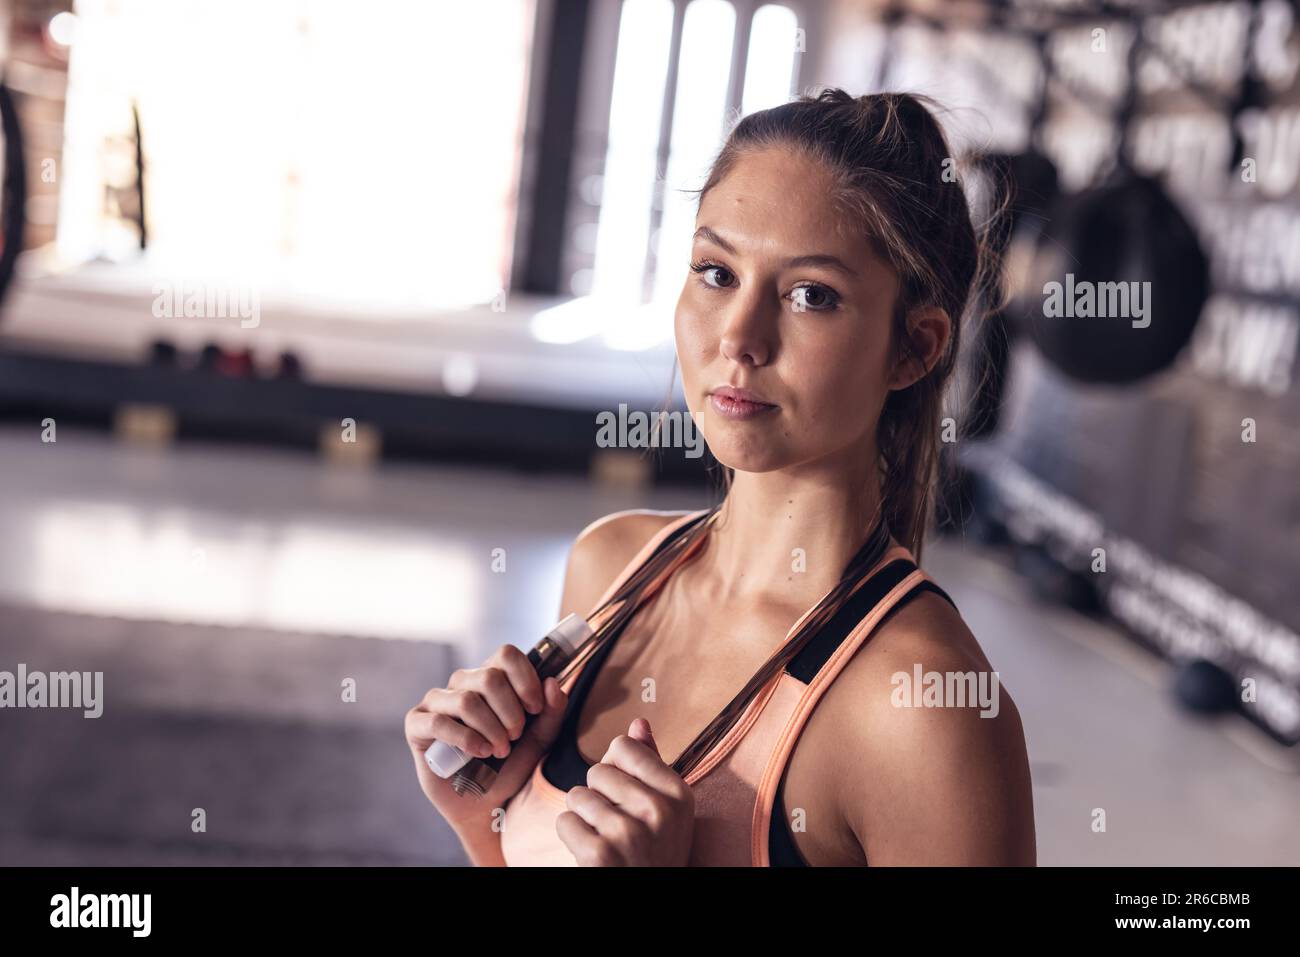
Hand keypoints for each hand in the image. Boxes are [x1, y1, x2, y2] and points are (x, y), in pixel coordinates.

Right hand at [406, 644, 569, 831]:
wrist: (485, 804)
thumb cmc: (510, 766)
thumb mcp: (539, 739)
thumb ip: (551, 712)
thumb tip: (553, 682)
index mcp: (490, 677)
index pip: (505, 655)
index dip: (524, 679)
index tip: (536, 708)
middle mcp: (462, 683)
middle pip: (489, 677)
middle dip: (510, 712)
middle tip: (515, 736)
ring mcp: (437, 701)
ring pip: (466, 700)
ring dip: (490, 729)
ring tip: (499, 750)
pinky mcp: (417, 724)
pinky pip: (438, 722)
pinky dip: (465, 739)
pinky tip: (479, 753)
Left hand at [556, 718, 694, 865]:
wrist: (654, 896)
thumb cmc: (656, 850)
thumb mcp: (668, 808)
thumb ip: (652, 763)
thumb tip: (638, 722)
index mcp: (678, 792)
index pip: (624, 746)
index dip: (618, 768)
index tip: (629, 794)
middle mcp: (658, 810)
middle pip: (598, 770)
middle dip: (599, 794)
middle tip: (618, 823)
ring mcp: (628, 833)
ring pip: (577, 795)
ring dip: (584, 816)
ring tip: (605, 837)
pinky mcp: (599, 855)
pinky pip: (565, 821)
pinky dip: (572, 836)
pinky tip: (593, 851)